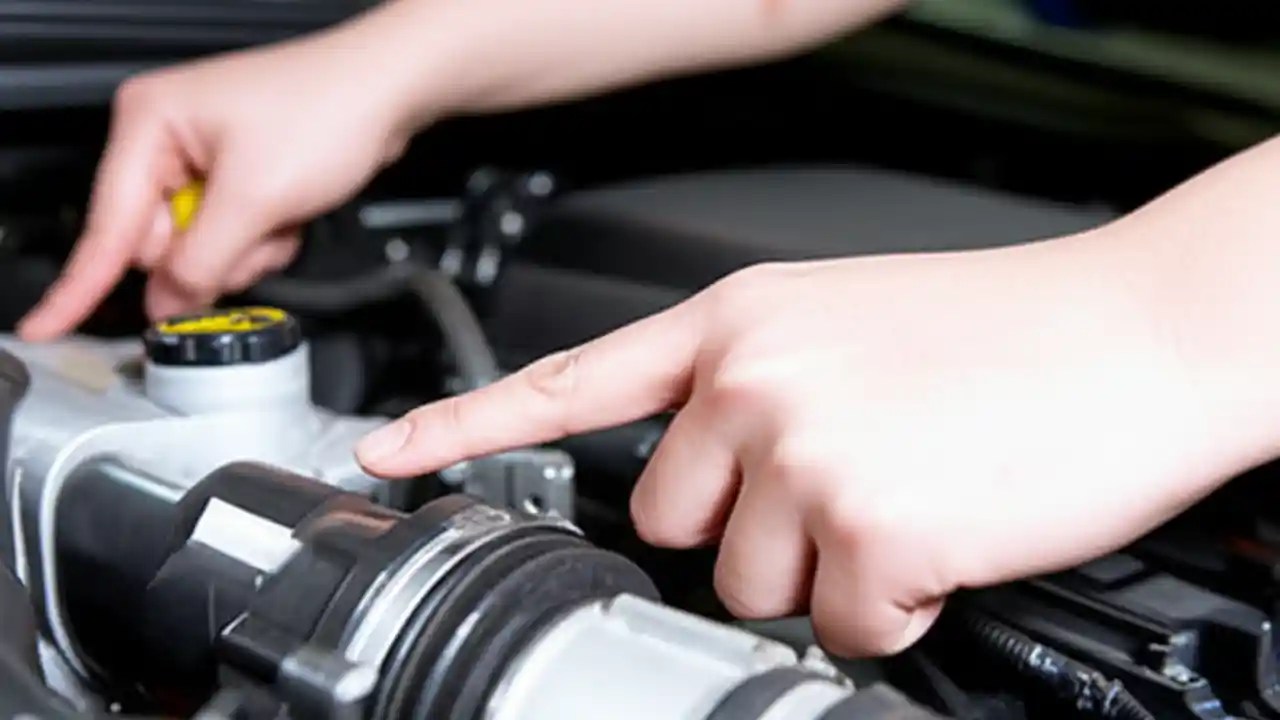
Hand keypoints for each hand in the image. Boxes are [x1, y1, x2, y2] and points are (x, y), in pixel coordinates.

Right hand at [18, 6, 433, 339]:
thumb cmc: (329, 108)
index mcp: (150, 125)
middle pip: (158, 245)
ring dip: (246, 249)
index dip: (80, 284)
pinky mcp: (238, 180)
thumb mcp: (256, 198)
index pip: (107, 226)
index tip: (48, 327)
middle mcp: (167, 140)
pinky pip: (235, 239)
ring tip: (279, 212)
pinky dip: (265, 239)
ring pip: (201, 250)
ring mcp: (204, 161)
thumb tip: (168, 304)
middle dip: (211, 255)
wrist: (390, 91)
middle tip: (255, 229)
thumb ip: (202, 261)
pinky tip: (290, 211)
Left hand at [355, 234, 1235, 656]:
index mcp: (740, 321)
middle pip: (671, 520)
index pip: (572, 378)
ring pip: (753, 584)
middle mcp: (755, 379)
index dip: (468, 423)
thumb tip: (708, 473)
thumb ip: (751, 388)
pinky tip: (944, 538)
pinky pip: (846, 624)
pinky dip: (895, 606)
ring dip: (826, 571)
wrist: (1137, 331)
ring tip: (907, 498)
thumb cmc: (1005, 329)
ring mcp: (806, 452)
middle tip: (843, 487)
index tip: (390, 450)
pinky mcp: (870, 525)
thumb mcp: (845, 322)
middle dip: (746, 531)